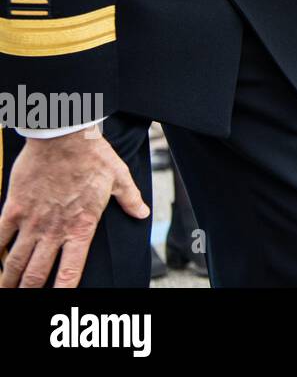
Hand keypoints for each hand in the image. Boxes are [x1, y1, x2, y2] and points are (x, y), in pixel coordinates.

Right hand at [0, 128, 149, 287]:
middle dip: (29, 290)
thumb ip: (130, 199)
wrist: (64, 136)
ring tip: (5, 290)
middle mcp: (54, 230)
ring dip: (9, 279)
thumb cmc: (93, 156)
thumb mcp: (119, 178)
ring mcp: (32, 221)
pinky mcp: (14, 208)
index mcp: (82, 226)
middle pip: (37, 272)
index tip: (58, 300)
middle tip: (22, 299)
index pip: (71, 269)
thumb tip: (142, 212)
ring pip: (16, 260)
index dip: (63, 289)